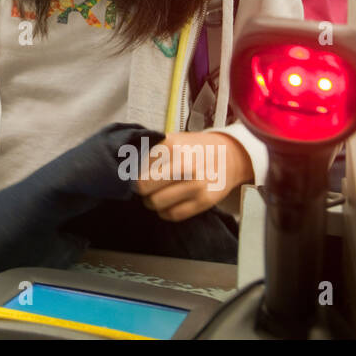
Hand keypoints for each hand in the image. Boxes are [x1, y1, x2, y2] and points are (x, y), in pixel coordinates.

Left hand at [132, 132, 252, 221]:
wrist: (230, 155)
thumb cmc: (194, 148)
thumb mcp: (171, 140)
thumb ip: (150, 153)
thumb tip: (126, 170)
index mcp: (171, 146)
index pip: (136, 169)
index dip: (132, 175)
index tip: (134, 176)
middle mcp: (184, 165)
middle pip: (143, 188)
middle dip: (140, 190)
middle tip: (145, 188)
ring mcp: (195, 184)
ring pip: (156, 203)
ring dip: (152, 202)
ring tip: (157, 195)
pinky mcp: (204, 201)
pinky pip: (173, 215)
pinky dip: (165, 212)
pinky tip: (169, 204)